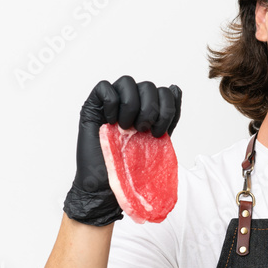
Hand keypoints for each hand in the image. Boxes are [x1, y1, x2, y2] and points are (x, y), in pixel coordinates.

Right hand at [63, 75, 181, 225]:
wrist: (109, 186)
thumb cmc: (131, 167)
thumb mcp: (158, 140)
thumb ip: (168, 116)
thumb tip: (175, 88)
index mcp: (147, 110)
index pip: (163, 92)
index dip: (166, 109)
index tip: (159, 132)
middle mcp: (130, 104)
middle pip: (147, 85)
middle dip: (150, 109)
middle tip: (142, 131)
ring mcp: (111, 104)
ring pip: (126, 82)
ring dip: (131, 105)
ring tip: (127, 128)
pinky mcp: (92, 107)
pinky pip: (103, 87)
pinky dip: (111, 102)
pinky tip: (112, 122)